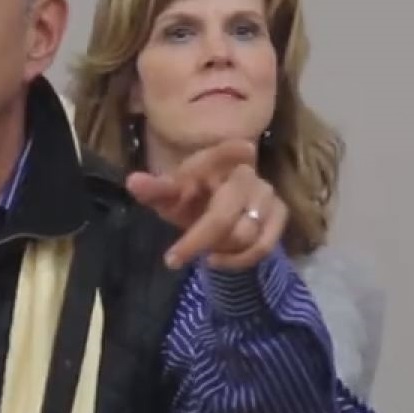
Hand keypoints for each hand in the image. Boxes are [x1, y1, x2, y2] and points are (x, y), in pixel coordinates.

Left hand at [125, 139, 286, 271]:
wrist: (212, 209)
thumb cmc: (188, 197)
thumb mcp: (168, 195)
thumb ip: (154, 189)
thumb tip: (133, 182)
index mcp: (218, 159)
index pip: (229, 152)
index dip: (235, 154)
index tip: (242, 153)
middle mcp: (247, 174)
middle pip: (224, 215)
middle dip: (197, 240)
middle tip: (172, 260)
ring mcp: (267, 194)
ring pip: (245, 234)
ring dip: (218, 250)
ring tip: (201, 252)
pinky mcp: (280, 213)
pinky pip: (264, 244)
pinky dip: (239, 259)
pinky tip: (219, 260)